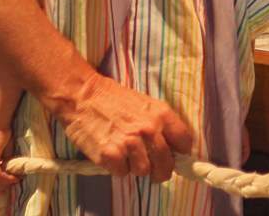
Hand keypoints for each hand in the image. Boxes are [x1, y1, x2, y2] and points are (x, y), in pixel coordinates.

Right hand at [54, 72, 193, 181]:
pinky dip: (116, 168)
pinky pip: (122, 173)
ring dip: (135, 167)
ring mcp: (129, 143)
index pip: (185, 142)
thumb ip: (161, 125)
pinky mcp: (110, 155)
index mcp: (161, 114)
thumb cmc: (115, 100)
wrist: (84, 95)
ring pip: (143, 171)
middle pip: (166, 164)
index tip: (176, 156)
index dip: (180, 153)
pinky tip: (111, 153)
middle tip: (154, 171)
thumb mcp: (146, 105)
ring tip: (126, 154)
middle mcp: (149, 129)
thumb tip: (174, 148)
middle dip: (161, 171)